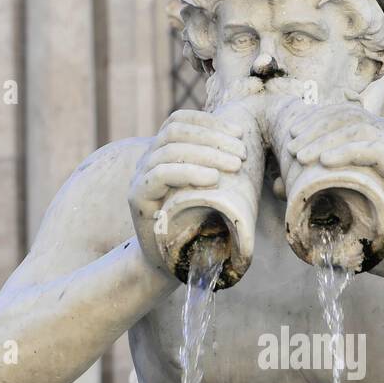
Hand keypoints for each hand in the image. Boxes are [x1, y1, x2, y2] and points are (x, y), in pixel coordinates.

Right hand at [128, 108, 248, 273]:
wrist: (168, 262)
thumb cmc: (195, 226)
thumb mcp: (209, 191)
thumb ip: (217, 168)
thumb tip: (246, 147)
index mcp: (163, 152)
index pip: (179, 120)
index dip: (209, 121)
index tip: (240, 132)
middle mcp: (147, 160)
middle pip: (175, 131)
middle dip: (213, 137)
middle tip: (242, 152)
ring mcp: (140, 177)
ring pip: (169, 149)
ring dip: (207, 153)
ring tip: (234, 165)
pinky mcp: (137, 197)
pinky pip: (159, 174)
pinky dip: (188, 172)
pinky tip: (212, 178)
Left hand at [286, 104, 383, 253]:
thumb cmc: (359, 222)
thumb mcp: (327, 198)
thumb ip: (305, 186)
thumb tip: (276, 184)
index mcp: (370, 139)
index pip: (344, 114)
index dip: (317, 118)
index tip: (292, 133)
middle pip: (350, 117)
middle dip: (316, 128)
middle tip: (292, 148)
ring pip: (360, 129)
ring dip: (326, 139)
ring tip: (302, 157)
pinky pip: (376, 151)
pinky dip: (348, 151)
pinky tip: (326, 160)